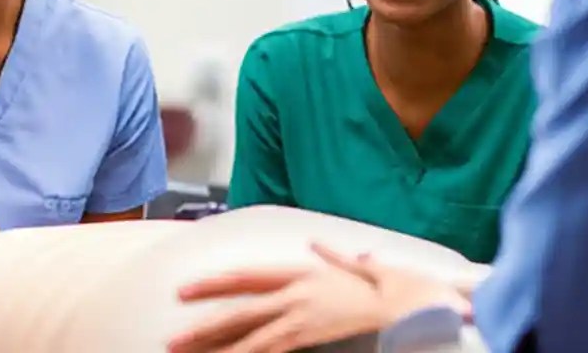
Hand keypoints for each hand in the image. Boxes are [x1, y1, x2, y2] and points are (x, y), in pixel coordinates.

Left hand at [167, 242, 468, 352]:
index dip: (214, 283)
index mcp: (303, 271)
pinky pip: (272, 351)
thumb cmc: (396, 285)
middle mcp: (296, 292)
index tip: (184, 290)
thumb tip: (319, 246)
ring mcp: (303, 316)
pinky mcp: (313, 336)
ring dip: (216, 347)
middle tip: (171, 338)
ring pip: (249, 336)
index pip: (247, 277)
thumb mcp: (362, 263)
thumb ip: (336, 257)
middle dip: (203, 325)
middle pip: (239, 309)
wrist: (416, 303)